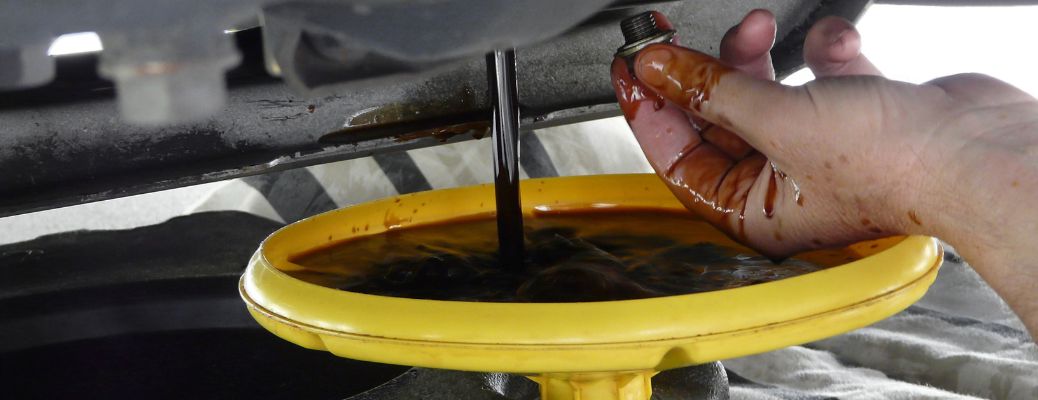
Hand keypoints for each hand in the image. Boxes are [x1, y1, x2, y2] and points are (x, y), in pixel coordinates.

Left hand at [611, 11, 1037, 336]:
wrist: (976, 149)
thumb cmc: (890, 167)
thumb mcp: (776, 122)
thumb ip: (710, 93)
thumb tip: (655, 71)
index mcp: (752, 212)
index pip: (677, 160)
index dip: (649, 112)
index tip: (630, 70)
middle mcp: (782, 187)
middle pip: (716, 122)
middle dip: (702, 74)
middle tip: (672, 39)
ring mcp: (820, 150)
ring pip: (762, 94)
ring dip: (754, 56)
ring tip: (754, 28)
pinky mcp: (855, 116)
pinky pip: (817, 77)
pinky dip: (820, 53)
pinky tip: (833, 45)